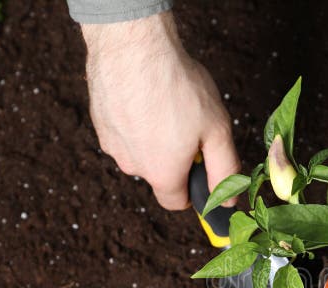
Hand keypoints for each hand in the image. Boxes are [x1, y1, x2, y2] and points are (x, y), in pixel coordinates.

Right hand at [81, 12, 239, 209]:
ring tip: (168, 105)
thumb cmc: (178, 86)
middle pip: (159, 174)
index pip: (176, 202)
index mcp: (161, 174)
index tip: (202, 170)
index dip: (193, 191)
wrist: (134, 45)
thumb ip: (225, 171)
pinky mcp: (99, 120)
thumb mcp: (217, 131)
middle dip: (176, 157)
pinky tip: (148, 96)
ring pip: (140, 150)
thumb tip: (228, 202)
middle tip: (190, 125)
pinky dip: (137, 119)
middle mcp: (131, 165)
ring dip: (155, 137)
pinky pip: (124, 129)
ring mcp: (111, 143)